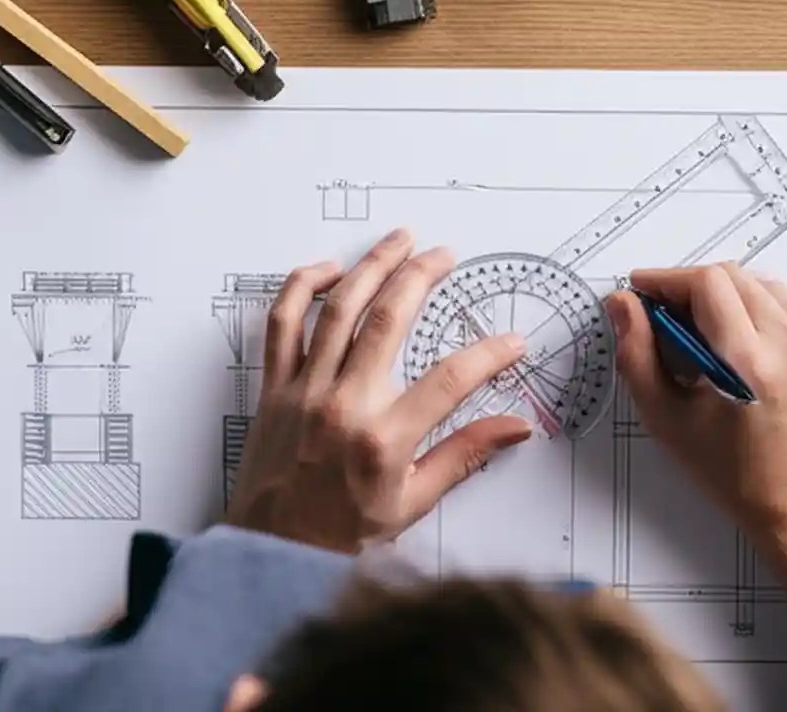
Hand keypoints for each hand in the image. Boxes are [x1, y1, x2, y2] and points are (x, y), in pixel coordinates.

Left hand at [227, 230, 532, 552]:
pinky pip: (282, 323)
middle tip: (444, 254)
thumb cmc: (340, 531)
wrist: (271, 547)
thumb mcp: (412, 502)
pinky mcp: (275, 387)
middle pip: (388, 319)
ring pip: (338, 308)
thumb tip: (515, 428)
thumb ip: (464, 456)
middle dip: (421, 276)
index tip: (511, 342)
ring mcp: (304, 390)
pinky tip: (326, 269)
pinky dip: (300, 287)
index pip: (450, 380)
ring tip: (398, 240)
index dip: (488, 354)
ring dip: (371, 266)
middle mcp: (343, 405)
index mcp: (383, 440)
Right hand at [604, 264, 786, 539]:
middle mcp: (785, 341)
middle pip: (730, 275)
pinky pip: (779, 301)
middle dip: (687, 284)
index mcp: (746, 360)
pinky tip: (728, 332)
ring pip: (756, 282)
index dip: (665, 279)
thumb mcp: (667, 420)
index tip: (638, 292)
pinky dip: (747, 301)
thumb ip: (637, 356)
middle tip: (659, 312)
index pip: (706, 284)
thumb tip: (622, 305)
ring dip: (718, 289)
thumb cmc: (730, 472)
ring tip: (692, 322)